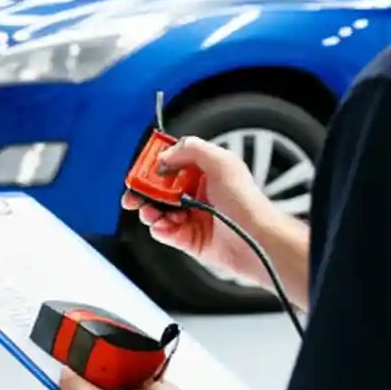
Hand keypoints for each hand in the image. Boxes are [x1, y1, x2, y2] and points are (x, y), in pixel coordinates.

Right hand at [122, 135, 289, 284]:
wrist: (256, 240)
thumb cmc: (248, 204)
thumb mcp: (223, 162)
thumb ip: (192, 149)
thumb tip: (166, 155)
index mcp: (205, 172)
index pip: (173, 162)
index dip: (155, 164)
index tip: (142, 168)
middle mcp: (198, 193)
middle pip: (160, 188)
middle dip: (144, 190)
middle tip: (134, 193)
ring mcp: (193, 217)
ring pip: (158, 211)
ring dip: (149, 210)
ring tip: (150, 212)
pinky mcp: (190, 239)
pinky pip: (165, 232)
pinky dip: (159, 229)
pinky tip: (163, 226)